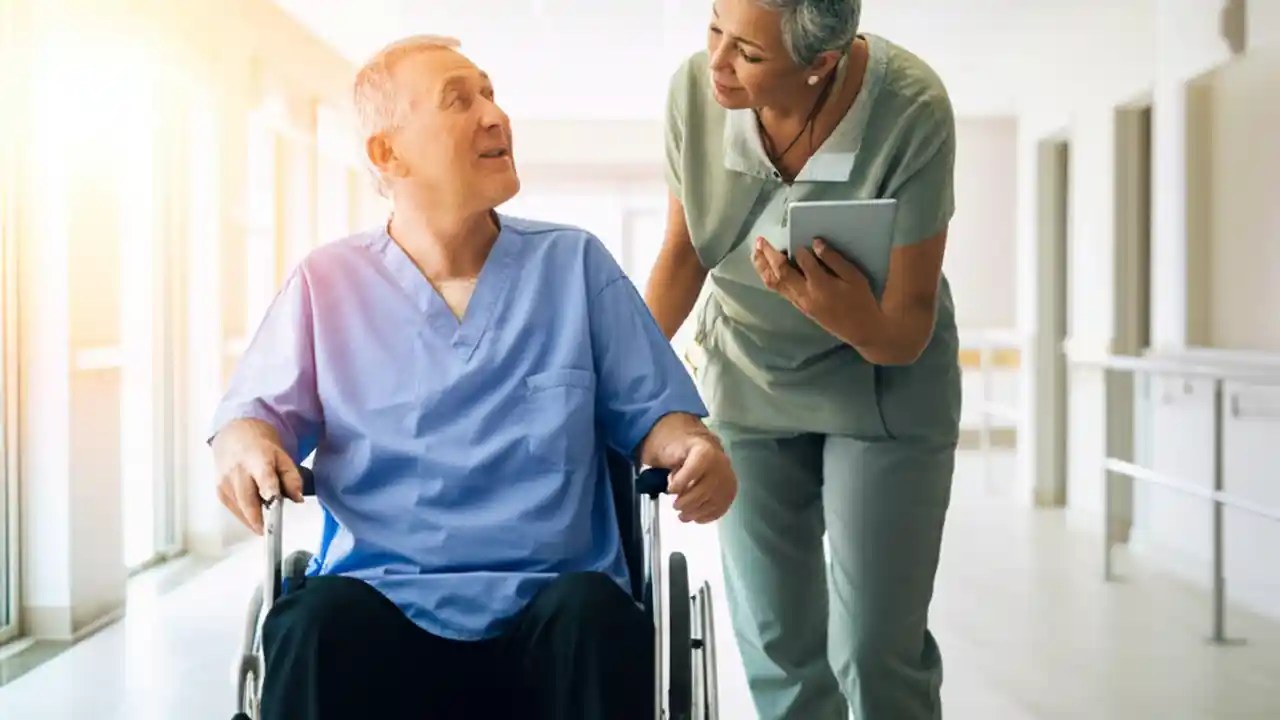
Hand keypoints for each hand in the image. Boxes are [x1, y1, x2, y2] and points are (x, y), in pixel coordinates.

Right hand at [211, 419, 304, 534]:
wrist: (235, 438)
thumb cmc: (261, 450)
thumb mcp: (283, 458)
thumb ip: (292, 478)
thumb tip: (297, 499)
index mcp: (257, 459)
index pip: (263, 477)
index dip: (269, 491)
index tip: (274, 504)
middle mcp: (238, 471)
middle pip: (248, 500)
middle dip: (259, 519)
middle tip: (271, 531)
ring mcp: (226, 482)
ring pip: (241, 510)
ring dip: (254, 518)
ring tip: (265, 518)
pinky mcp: (220, 492)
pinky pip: (235, 511)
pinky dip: (246, 516)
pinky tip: (254, 513)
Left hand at [666, 434, 737, 523]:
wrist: (700, 450)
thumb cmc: (682, 451)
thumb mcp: (670, 450)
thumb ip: (667, 466)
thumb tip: (672, 489)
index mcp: (704, 451)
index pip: (695, 468)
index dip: (681, 482)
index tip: (670, 490)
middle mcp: (720, 464)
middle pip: (705, 489)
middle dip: (686, 502)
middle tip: (675, 506)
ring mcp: (727, 479)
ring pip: (713, 502)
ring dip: (695, 512)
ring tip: (682, 515)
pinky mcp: (730, 492)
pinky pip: (721, 508)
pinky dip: (706, 516)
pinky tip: (696, 517)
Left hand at [750, 237, 875, 340]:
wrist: (860, 330)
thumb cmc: (861, 301)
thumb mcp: (854, 277)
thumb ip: (835, 260)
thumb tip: (816, 243)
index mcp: (820, 284)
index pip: (803, 260)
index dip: (800, 249)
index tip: (801, 240)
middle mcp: (804, 293)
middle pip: (780, 272)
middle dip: (768, 255)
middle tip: (760, 240)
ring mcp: (799, 302)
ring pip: (774, 283)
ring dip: (763, 267)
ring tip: (755, 252)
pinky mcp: (799, 307)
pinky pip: (779, 291)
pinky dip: (770, 277)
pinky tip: (767, 269)